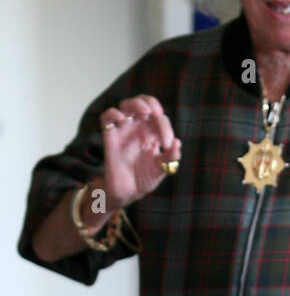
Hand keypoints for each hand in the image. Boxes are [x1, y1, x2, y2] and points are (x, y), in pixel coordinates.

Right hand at [98, 94, 181, 208]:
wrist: (128, 193)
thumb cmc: (145, 179)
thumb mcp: (162, 169)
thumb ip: (171, 157)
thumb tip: (177, 142)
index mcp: (153, 133)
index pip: (160, 119)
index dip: (165, 127)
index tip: (167, 145)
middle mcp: (138, 128)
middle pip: (143, 102)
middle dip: (151, 103)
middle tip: (156, 114)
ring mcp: (124, 130)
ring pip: (126, 105)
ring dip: (136, 104)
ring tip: (145, 113)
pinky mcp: (110, 136)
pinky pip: (107, 117)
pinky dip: (113, 114)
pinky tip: (122, 119)